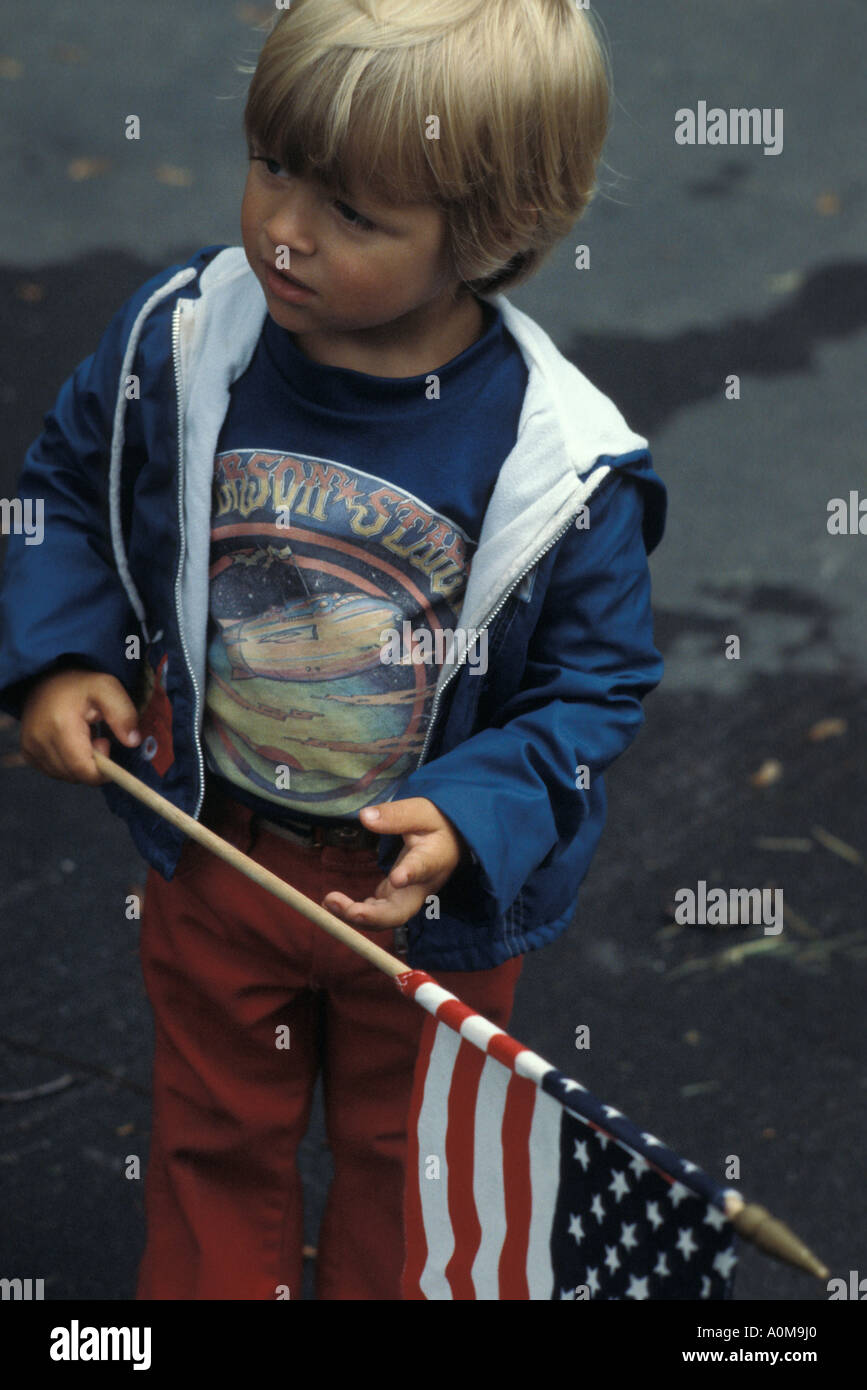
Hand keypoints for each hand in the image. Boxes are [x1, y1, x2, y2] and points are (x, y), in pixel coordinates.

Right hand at [19, 668, 141, 783]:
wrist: (46, 678)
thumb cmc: (80, 684)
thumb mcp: (108, 689)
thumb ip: (124, 715)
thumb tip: (133, 742)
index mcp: (60, 727)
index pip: (83, 770)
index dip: (102, 769)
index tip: (107, 744)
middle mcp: (39, 740)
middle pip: (75, 776)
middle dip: (93, 764)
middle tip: (96, 737)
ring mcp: (30, 748)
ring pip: (65, 776)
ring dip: (80, 764)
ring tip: (83, 738)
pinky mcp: (27, 752)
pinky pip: (54, 772)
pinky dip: (67, 764)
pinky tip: (70, 744)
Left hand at [322, 796, 469, 930]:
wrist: (450, 843)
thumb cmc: (436, 825)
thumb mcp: (420, 811)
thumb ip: (395, 815)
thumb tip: (365, 817)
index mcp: (432, 858)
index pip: (422, 868)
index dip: (410, 874)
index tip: (397, 877)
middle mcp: (420, 886)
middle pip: (399, 912)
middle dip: (371, 916)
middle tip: (344, 907)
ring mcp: (407, 896)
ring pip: (385, 918)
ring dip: (356, 916)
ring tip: (329, 902)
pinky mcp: (395, 898)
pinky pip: (376, 913)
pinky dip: (355, 912)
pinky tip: (333, 904)